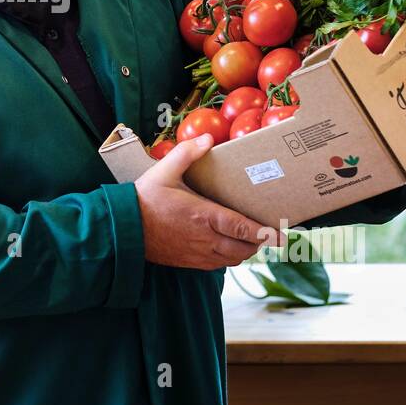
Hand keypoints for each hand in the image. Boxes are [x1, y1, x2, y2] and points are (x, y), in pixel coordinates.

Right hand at [135, 134, 286, 270]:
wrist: (123, 229)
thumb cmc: (144, 200)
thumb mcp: (164, 171)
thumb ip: (187, 153)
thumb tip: (207, 138)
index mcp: (203, 216)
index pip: (242, 228)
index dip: (265, 233)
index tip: (282, 234)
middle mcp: (205, 239)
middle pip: (243, 249)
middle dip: (258, 242)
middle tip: (266, 232)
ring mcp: (198, 254)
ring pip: (232, 260)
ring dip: (244, 251)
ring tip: (249, 239)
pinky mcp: (189, 262)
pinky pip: (218, 266)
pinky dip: (228, 258)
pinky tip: (225, 246)